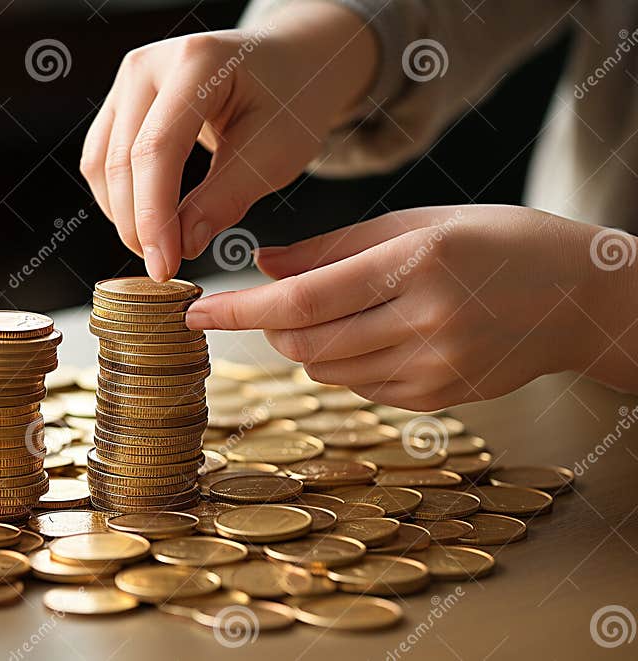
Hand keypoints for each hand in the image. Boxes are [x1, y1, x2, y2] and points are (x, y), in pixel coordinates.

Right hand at [80, 2, 376, 280]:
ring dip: (124, 215)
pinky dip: (119, 198)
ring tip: (161, 248)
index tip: (163, 266)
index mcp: (197, 61)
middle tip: (164, 268)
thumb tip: (181, 244)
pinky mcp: (121, 99)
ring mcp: (129, 77)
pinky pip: (101, 158)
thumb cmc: (290, 101)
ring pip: (102, 163)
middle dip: (138, 224)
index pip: (157, 149)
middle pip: (122, 159)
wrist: (288, 65)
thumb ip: (226, 198)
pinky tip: (148, 223)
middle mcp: (151, 62)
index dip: (154, 216)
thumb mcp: (275, 154)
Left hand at [185, 205, 629, 408]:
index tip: (193, 313)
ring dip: (308, 343)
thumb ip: (331, 246)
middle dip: (271, 326)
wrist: (578, 296)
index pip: (302, 299)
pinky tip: (379, 334)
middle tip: (274, 302)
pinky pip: (360, 387)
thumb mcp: (415, 223)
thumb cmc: (493, 242)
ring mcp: (433, 368)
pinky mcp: (438, 398)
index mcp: (413, 263)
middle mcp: (423, 321)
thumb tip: (261, 265)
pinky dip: (346, 362)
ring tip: (345, 311)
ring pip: (326, 370)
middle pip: (305, 342)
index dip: (239, 310)